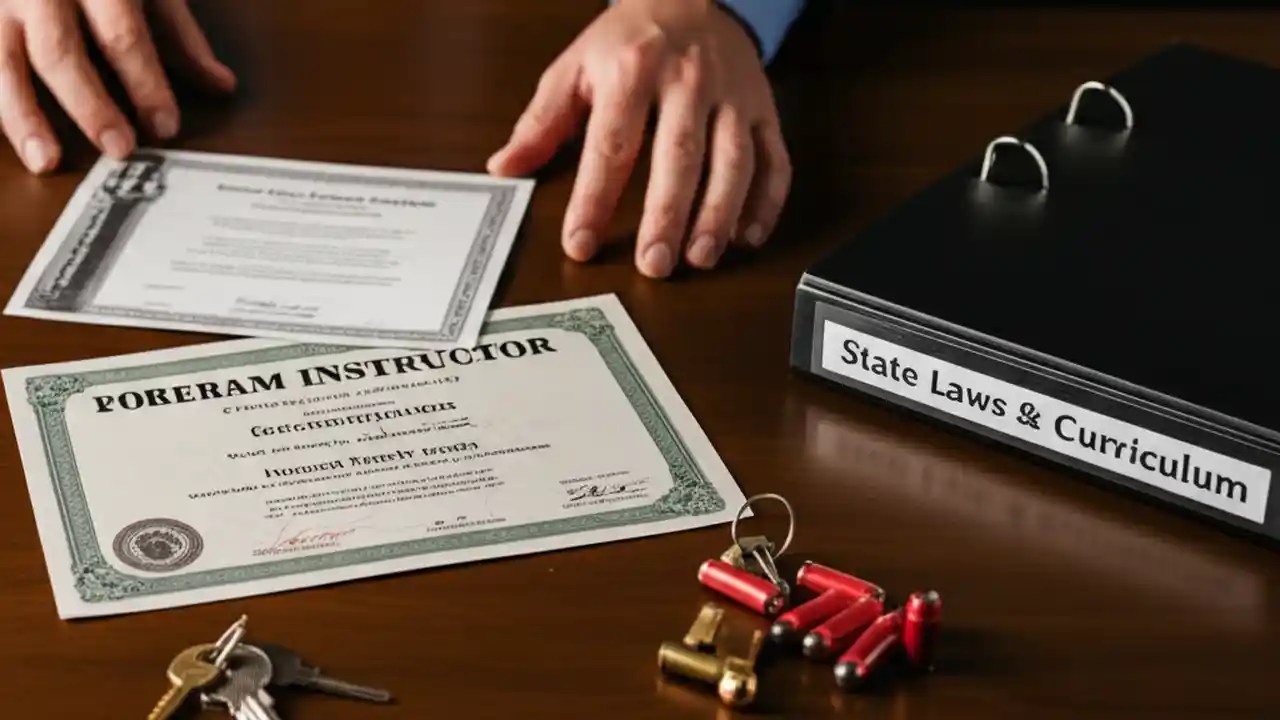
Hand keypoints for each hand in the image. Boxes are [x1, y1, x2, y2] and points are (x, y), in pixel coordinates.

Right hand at [0, 0, 234, 173]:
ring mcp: (1, 1)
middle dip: (89, 106)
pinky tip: (12, 139)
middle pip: (60, 52)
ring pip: (2, 60)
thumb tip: (222, 87)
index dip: (144, 83)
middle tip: (119, 149)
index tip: (165, 126)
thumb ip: (180, 37)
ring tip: (46, 161)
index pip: (122, 35)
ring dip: (23, 117)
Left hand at [487, 0, 791, 278]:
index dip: (594, 198)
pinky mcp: (763, 110)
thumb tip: (504, 168)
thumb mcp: (576, 68)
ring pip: (733, 161)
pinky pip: (774, 159)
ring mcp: (732, 96)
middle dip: (667, 214)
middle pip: (679, 155)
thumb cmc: (628, 41)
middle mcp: (687, 81)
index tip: (581, 243)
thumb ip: (542, 122)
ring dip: (719, 214)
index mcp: (632, 70)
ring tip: (701, 259)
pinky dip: (767, 201)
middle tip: (654, 265)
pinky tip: (748, 237)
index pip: (611, 144)